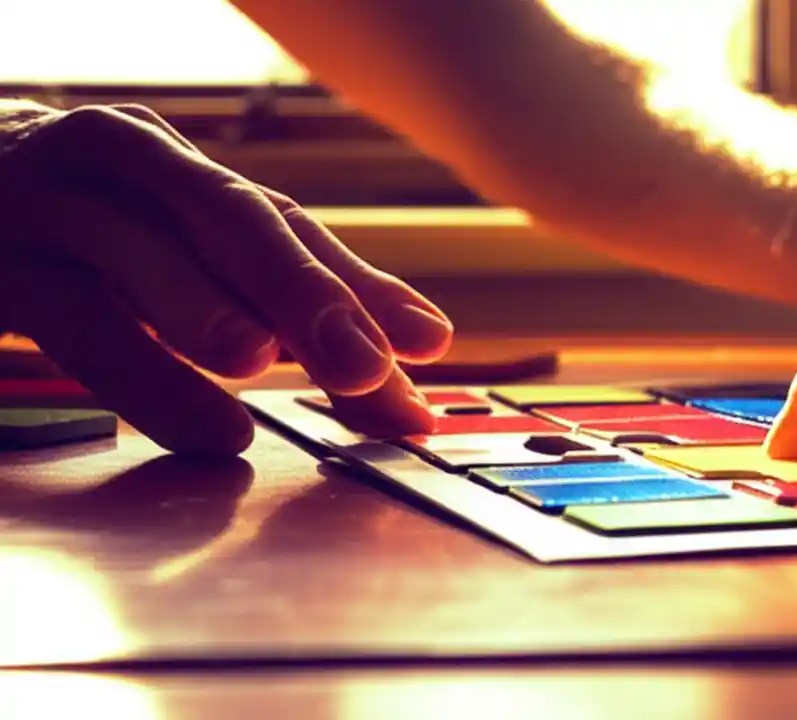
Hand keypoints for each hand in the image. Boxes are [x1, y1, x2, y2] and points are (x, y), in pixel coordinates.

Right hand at [0, 101, 451, 453]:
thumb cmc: (81, 234)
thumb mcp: (177, 260)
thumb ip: (278, 318)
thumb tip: (401, 398)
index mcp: (185, 171)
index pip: (287, 227)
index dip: (362, 284)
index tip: (430, 343)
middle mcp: (128, 169)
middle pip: (230, 223)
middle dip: (306, 294)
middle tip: (368, 363)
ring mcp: (52, 206)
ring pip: (142, 256)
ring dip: (207, 310)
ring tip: (264, 364)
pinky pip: (76, 322)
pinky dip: (147, 378)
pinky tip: (211, 429)